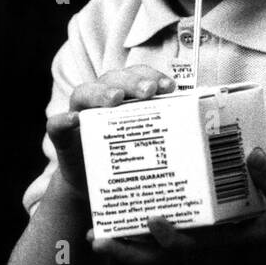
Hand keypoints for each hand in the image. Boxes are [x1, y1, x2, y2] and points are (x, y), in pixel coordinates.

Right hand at [48, 66, 174, 194]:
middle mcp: (100, 99)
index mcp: (124, 95)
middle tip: (149, 91)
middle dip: (133, 81)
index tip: (170, 87)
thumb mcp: (148, 144)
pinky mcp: (62, 137)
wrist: (94, 188)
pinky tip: (74, 120)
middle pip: (114, 79)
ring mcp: (78, 114)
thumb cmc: (125, 159)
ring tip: (116, 99)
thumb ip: (169, 131)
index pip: (138, 76)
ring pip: (85, 92)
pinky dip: (63, 120)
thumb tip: (209, 131)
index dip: (153, 76)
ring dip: (101, 92)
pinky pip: (56, 124)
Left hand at [89, 148, 265, 264]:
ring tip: (96, 237)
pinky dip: (138, 249)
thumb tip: (252, 154)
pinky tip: (119, 233)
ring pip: (154, 263)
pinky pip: (160, 258)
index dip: (169, 237)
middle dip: (127, 252)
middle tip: (98, 238)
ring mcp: (198, 262)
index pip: (191, 249)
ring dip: (125, 252)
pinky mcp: (195, 259)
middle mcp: (206, 258)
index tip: (152, 218)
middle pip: (158, 262)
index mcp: (226, 247)